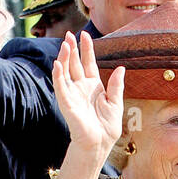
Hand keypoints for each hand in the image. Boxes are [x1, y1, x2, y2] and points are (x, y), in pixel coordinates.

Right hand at [53, 32, 124, 169]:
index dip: (87, 49)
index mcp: (93, 86)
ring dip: (64, 58)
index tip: (85, 35)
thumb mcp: (116, 103)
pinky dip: (57, 75)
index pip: (88, 63)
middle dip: (72, 49)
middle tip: (68, 34)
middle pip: (75, 63)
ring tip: (64, 44)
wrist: (100, 144)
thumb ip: (117, 86)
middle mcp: (81, 87)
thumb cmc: (107, 127)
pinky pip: (60, 86)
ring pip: (66, 71)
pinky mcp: (66, 103)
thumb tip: (121, 68)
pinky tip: (57, 63)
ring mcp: (73, 94)